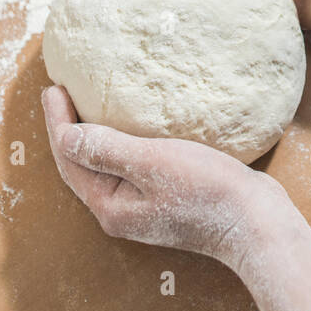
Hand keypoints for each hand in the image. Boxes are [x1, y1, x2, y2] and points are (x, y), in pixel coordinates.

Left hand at [41, 84, 291, 267]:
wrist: (256, 222)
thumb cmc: (207, 191)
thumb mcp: (152, 163)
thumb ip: (107, 149)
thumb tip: (64, 136)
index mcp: (111, 206)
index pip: (71, 160)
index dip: (58, 123)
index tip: (54, 88)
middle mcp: (122, 210)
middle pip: (83, 166)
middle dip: (69, 129)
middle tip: (62, 92)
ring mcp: (145, 206)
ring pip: (107, 165)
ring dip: (94, 135)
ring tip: (89, 104)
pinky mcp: (167, 197)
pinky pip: (132, 165)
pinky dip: (122, 142)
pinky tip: (133, 126)